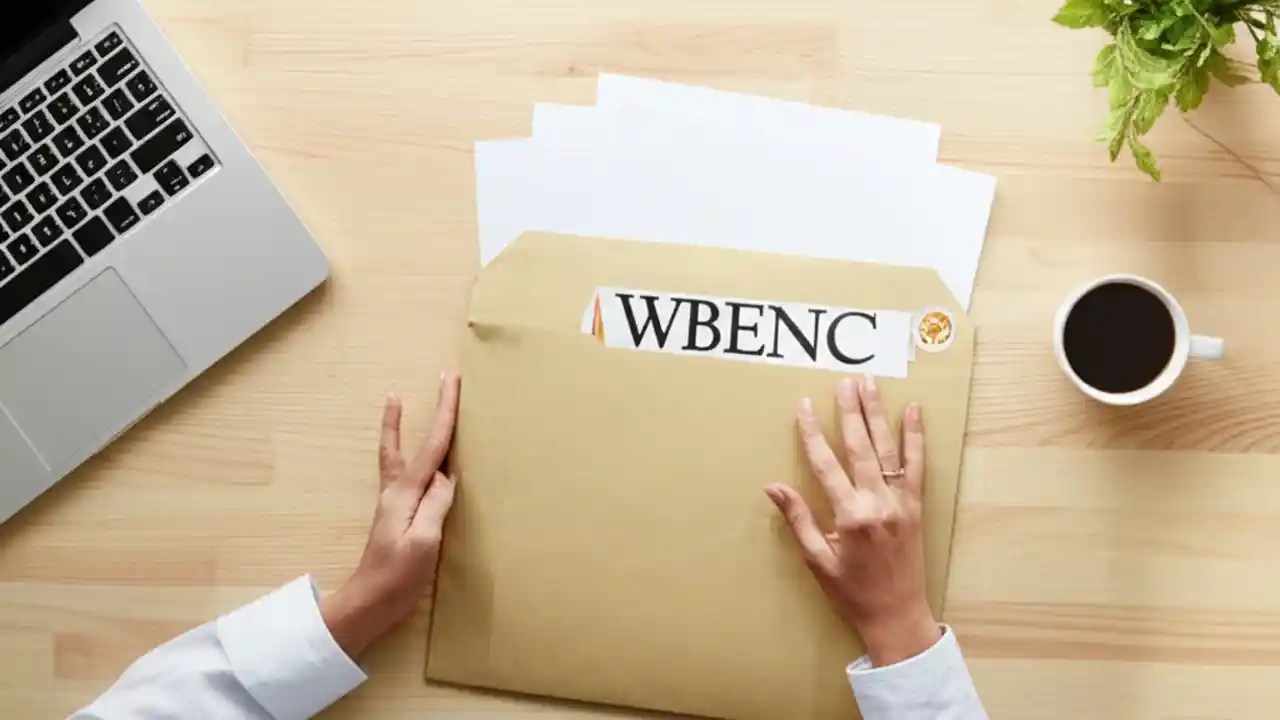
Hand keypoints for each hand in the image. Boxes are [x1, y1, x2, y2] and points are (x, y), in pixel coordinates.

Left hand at [320, 373, 461, 657]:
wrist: (368, 604)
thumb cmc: (397, 577)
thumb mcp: (424, 542)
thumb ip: (436, 505)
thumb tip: (448, 476)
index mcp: (405, 494)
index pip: (432, 447)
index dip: (444, 413)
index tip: (452, 382)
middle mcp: (396, 492)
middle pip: (411, 442)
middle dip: (424, 411)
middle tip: (438, 382)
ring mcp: (394, 503)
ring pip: (400, 454)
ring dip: (402, 427)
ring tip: (396, 401)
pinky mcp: (397, 516)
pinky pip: (405, 475)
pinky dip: (407, 454)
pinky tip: (414, 459)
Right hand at [765, 376, 940, 666]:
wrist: (897, 616)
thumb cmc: (852, 593)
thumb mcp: (817, 561)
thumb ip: (798, 519)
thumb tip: (773, 486)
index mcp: (850, 517)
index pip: (826, 465)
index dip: (813, 433)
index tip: (804, 406)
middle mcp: (878, 503)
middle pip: (860, 447)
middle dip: (850, 411)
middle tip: (843, 381)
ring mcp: (901, 503)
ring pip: (888, 449)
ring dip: (879, 413)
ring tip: (871, 384)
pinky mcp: (917, 507)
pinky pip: (918, 465)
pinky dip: (916, 437)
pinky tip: (914, 412)